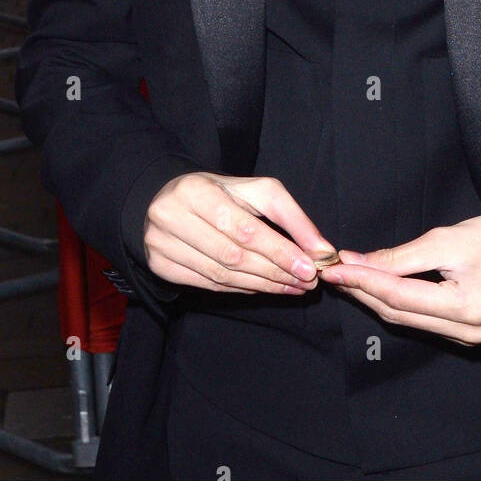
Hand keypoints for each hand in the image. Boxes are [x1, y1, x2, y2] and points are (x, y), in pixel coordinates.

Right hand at [143, 171, 337, 295]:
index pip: (244, 229)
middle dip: (275, 272)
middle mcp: (172, 217)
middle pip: (233, 255)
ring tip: (292, 287)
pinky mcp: (160, 266)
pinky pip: (208, 285)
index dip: (279, 251)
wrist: (168, 199)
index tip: (309, 267)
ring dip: (263, 285)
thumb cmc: (220, 192)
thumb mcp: (257, 191)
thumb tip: (321, 249)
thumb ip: (290, 216)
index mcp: (196, 191)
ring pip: (221, 274)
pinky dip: (241, 289)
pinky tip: (264, 288)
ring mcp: (161, 244)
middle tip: (306, 282)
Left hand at [320, 209, 480, 345]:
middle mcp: (466, 332)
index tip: (333, 266)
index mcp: (465, 308)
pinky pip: (422, 320)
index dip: (361, 281)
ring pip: (407, 320)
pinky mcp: (468, 333)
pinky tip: (380, 288)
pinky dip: (398, 303)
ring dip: (376, 298)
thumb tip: (361, 262)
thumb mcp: (449, 240)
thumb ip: (403, 257)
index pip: (397, 296)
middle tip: (333, 270)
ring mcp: (468, 337)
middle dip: (362, 291)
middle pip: (398, 313)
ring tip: (348, 277)